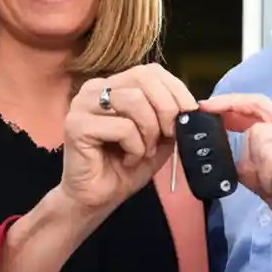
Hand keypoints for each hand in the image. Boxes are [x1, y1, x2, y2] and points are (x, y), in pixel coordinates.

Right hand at [61, 64, 198, 211]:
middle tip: (168, 136)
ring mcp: (82, 104)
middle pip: (143, 79)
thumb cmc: (124, 168)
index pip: (150, 71)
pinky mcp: (76, 125)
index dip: (176, 89)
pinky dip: (135, 148)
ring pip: (133, 100)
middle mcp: (95, 89)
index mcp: (114, 86)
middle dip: (166, 109)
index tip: (189, 114)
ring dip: (149, 132)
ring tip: (143, 152)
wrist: (96, 200)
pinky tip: (128, 161)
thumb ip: (171, 117)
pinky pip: (122, 127)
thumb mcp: (158, 138)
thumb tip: (194, 105)